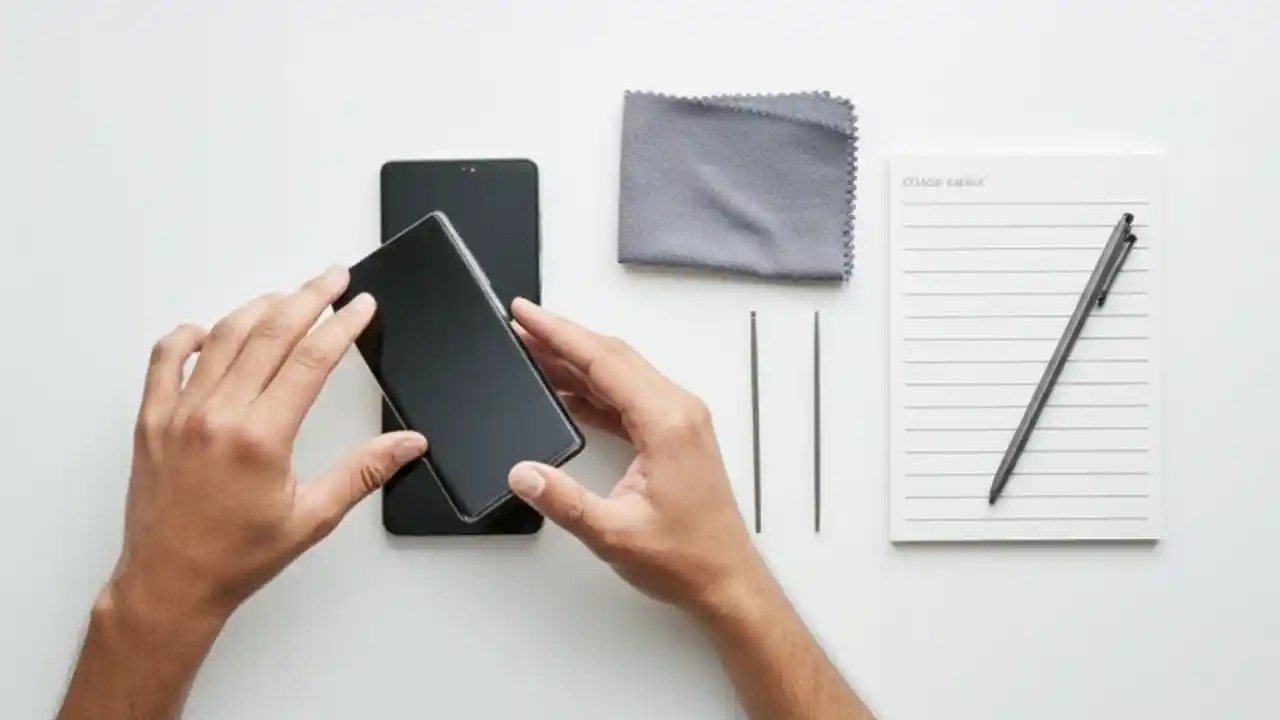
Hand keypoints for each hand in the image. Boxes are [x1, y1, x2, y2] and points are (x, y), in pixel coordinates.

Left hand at [110, 267, 425, 625]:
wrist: (170, 583)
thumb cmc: (235, 557)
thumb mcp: (313, 517)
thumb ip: (364, 471)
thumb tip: (408, 444)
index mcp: (261, 438)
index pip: (311, 359)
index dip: (342, 325)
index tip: (360, 306)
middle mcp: (217, 416)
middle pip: (270, 332)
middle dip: (309, 297)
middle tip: (334, 278)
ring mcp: (179, 413)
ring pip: (224, 335)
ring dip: (261, 307)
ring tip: (288, 297)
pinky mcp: (151, 419)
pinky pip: (166, 358)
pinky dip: (191, 334)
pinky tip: (211, 330)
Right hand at [507, 299, 767, 616]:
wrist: (726, 581)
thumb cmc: (688, 558)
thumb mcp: (614, 533)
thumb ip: (563, 501)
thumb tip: (524, 473)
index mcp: (667, 422)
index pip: (603, 360)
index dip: (558, 333)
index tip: (525, 314)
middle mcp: (677, 411)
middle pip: (612, 357)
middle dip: (562, 338)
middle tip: (520, 325)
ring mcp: (678, 421)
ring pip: (620, 373)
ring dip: (576, 361)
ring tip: (532, 352)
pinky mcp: (673, 435)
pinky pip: (627, 397)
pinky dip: (593, 388)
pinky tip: (564, 392)